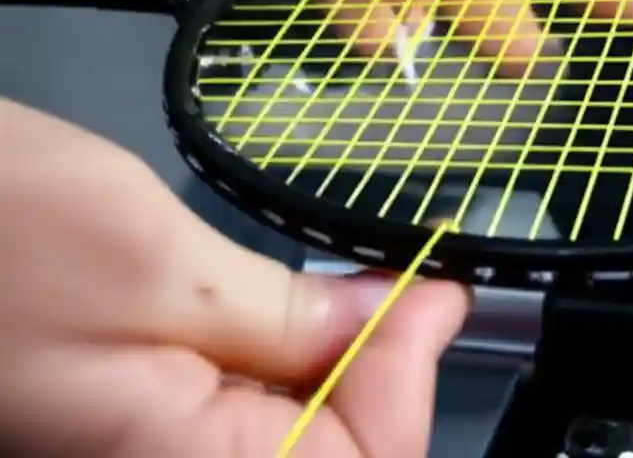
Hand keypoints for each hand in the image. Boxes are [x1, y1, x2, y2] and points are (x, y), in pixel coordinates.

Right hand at [0, 99, 469, 457]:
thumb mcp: (156, 266)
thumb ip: (286, 316)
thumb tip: (398, 320)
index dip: (410, 381)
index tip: (438, 293)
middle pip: (323, 451)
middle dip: (383, 372)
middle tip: (415, 286)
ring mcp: (134, 443)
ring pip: (280, 427)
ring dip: (339, 362)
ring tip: (370, 288)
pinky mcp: (120, 408)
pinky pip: (226, 402)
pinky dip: (280, 352)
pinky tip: (303, 304)